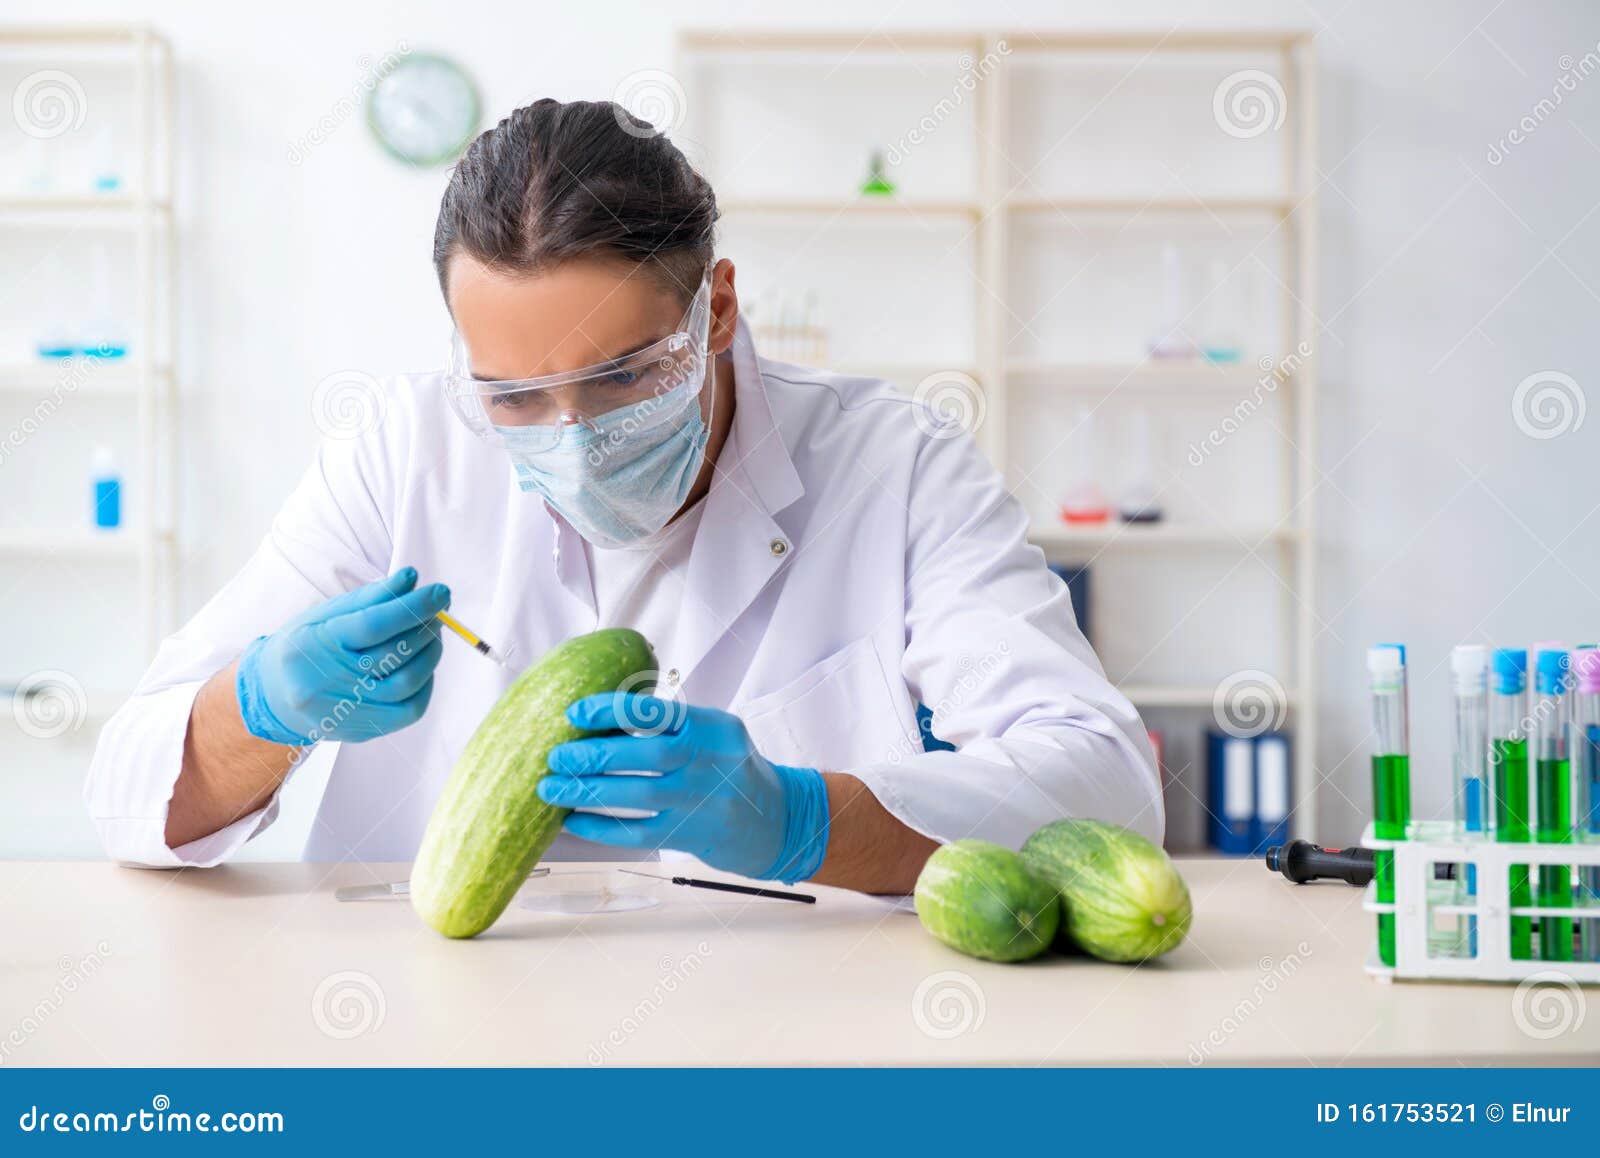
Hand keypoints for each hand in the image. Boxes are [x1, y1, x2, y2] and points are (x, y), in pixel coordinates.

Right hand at [235, 567, 449, 745]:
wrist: (273, 696)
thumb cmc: (306, 645)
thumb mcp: (326, 614)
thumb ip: (370, 598)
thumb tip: (412, 579)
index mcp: (315, 644)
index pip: (373, 624)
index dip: (412, 607)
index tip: (440, 592)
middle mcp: (326, 682)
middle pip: (394, 654)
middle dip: (425, 627)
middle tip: (438, 610)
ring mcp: (344, 711)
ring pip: (407, 683)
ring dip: (431, 653)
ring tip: (432, 634)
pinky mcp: (361, 731)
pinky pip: (409, 710)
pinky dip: (426, 683)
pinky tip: (424, 665)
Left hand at [538, 694, 830, 881]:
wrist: (778, 820)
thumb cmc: (731, 768)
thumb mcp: (716, 733)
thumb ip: (672, 724)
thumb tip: (601, 715)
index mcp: (715, 728)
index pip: (660, 714)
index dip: (613, 711)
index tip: (576, 713)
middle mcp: (712, 763)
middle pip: (648, 756)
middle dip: (595, 755)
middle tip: (557, 755)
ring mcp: (703, 803)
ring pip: (639, 796)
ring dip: (589, 791)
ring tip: (552, 787)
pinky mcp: (692, 837)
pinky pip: (639, 834)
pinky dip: (602, 828)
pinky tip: (573, 820)